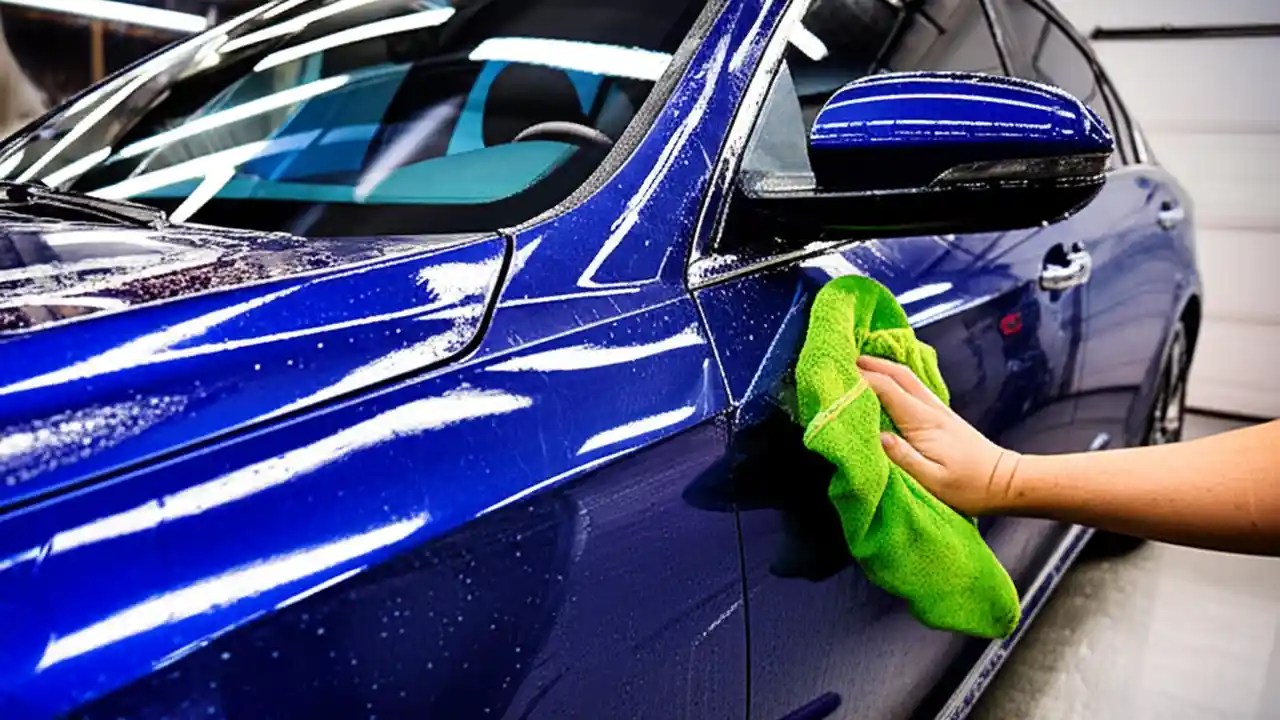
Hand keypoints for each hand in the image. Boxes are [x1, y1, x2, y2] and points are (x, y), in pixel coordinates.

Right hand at [856, 355, 1018, 515]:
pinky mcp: (942, 416)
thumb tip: (878, 436)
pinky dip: (896, 378)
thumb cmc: (969, 487)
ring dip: (883, 366)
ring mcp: (938, 410)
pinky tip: (888, 381)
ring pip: (907, 378)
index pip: (887, 389)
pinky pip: (914, 388)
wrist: (1004, 482)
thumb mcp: (933, 480)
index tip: (838, 374)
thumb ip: (904, 457)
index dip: (862, 378)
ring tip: (860, 364)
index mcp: (923, 422)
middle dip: (870, 363)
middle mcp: (931, 409)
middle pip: (898, 375)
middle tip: (844, 358)